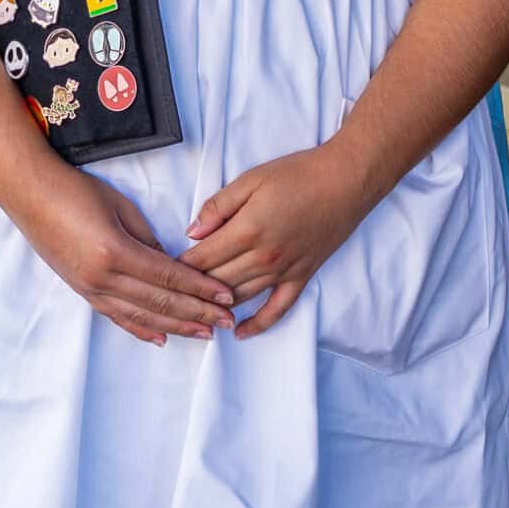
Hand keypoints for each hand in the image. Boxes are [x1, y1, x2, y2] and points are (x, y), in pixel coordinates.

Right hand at [13, 170, 237, 347]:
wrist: (29, 194)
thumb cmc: (75, 190)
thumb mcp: (120, 207)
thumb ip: (148, 239)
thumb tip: (171, 267)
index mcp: (115, 251)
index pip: (169, 276)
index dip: (201, 288)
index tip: (227, 295)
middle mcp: (103, 277)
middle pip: (160, 300)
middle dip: (198, 312)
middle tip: (227, 321)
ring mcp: (90, 288)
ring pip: (142, 315)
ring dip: (176, 326)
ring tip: (205, 333)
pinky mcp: (82, 291)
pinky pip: (117, 317)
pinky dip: (141, 329)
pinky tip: (162, 338)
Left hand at [182, 145, 371, 339]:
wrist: (346, 181)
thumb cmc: (299, 174)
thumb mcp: (251, 179)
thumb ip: (218, 207)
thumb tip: (192, 231)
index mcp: (247, 231)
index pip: (202, 258)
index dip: (179, 265)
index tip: (162, 270)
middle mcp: (263, 258)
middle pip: (216, 281)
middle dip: (191, 288)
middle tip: (172, 292)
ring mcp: (283, 271)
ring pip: (241, 297)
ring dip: (216, 307)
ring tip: (196, 312)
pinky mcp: (301, 277)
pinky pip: (277, 309)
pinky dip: (258, 325)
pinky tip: (240, 333)